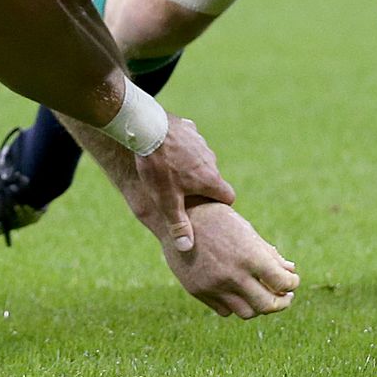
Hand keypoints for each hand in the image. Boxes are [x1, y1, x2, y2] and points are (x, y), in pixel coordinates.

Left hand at [133, 117, 235, 250]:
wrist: (147, 129)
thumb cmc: (158, 168)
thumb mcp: (166, 200)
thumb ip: (178, 224)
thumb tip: (187, 247)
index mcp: (210, 178)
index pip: (228, 196)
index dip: (220, 205)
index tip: (208, 209)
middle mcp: (211, 160)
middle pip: (213, 178)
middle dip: (202, 187)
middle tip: (184, 194)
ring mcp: (200, 142)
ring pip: (202, 159)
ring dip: (192, 166)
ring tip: (171, 171)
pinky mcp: (188, 128)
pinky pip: (190, 141)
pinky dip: (183, 147)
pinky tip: (167, 150)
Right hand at [160, 200, 297, 317]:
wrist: (176, 218)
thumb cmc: (217, 219)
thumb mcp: (246, 230)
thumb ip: (269, 254)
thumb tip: (291, 271)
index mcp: (249, 256)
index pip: (283, 282)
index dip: (292, 283)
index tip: (292, 280)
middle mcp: (232, 275)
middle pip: (268, 306)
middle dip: (282, 303)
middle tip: (285, 296)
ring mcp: (213, 286)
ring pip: (247, 313)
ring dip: (258, 306)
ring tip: (261, 295)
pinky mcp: (198, 291)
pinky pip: (225, 310)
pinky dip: (235, 304)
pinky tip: (238, 292)